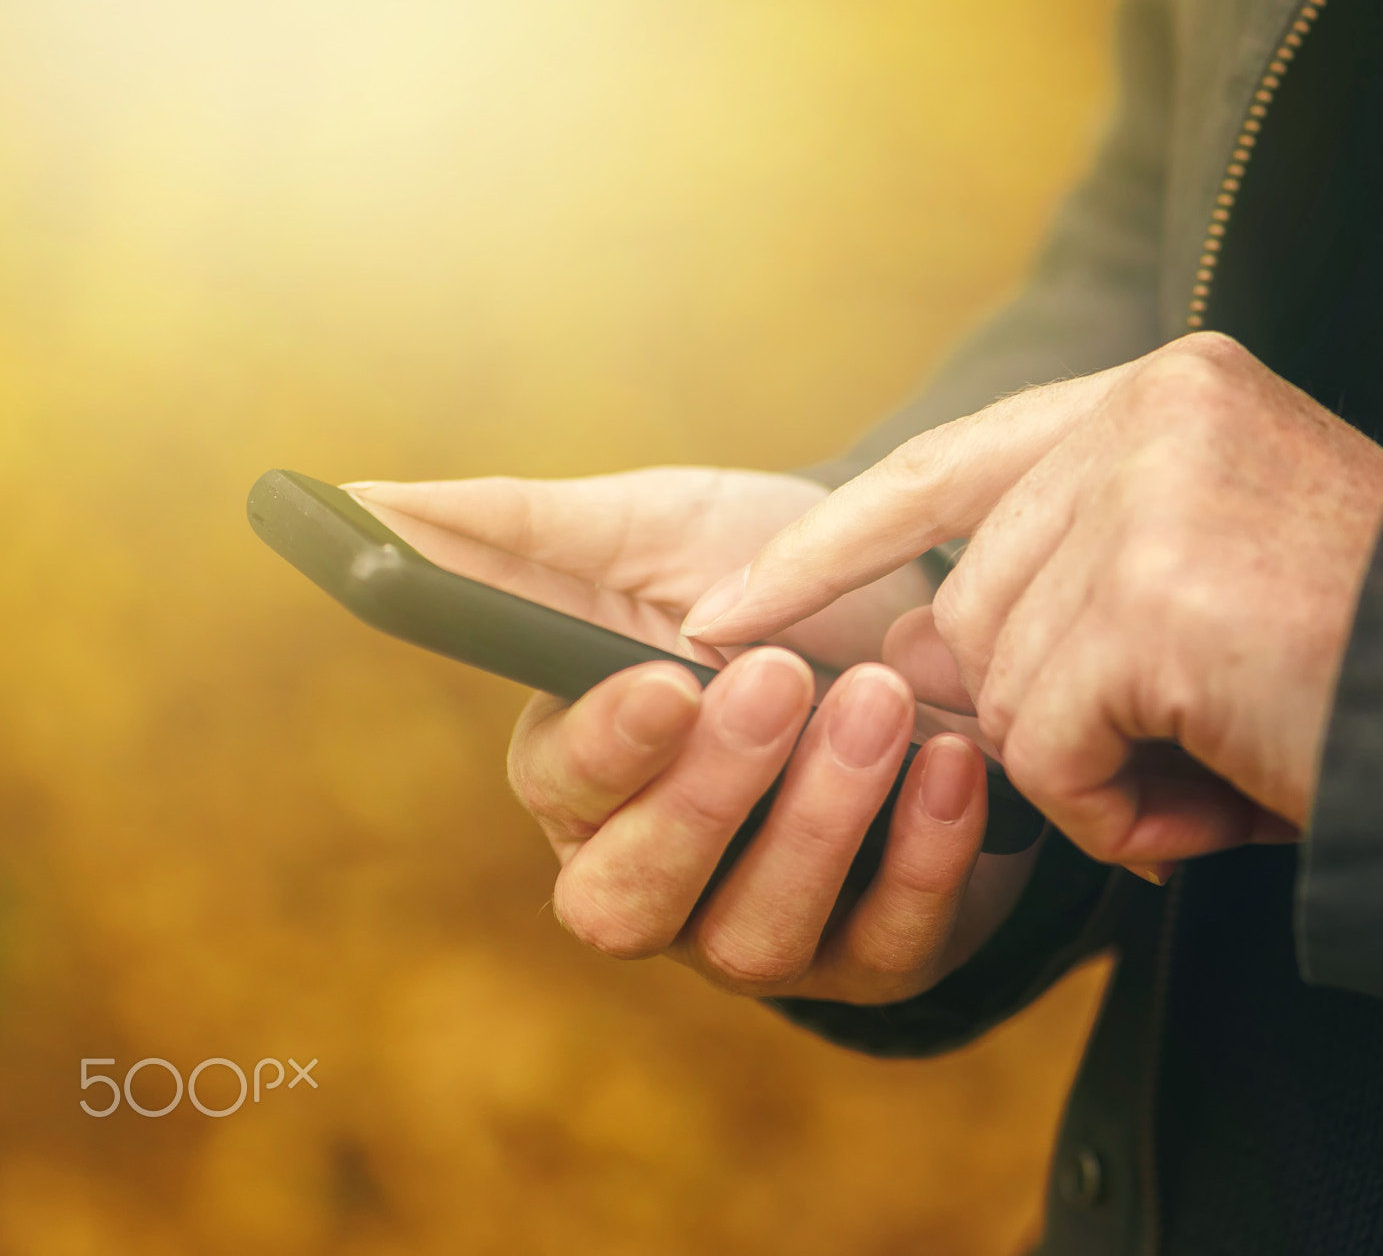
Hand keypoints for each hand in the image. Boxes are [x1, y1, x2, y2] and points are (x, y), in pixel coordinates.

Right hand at [351, 467, 1036, 1000]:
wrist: (915, 613)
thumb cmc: (758, 575)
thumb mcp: (650, 533)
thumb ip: (516, 530)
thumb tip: (359, 497)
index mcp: (581, 783)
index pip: (565, 797)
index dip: (610, 748)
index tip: (669, 675)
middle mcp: (656, 877)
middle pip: (632, 905)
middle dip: (710, 798)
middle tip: (782, 678)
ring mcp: (762, 929)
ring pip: (757, 937)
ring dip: (821, 819)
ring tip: (879, 701)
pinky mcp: (875, 953)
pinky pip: (889, 940)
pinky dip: (924, 854)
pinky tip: (955, 761)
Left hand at [678, 335, 1382, 866]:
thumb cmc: (1377, 666)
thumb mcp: (1213, 592)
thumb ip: (1073, 589)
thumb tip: (927, 658)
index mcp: (1163, 395)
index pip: (942, 471)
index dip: (830, 556)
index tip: (721, 617)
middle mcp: (1147, 411)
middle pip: (973, 608)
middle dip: (1041, 711)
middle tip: (1176, 750)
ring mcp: (1147, 491)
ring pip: (1004, 685)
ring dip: (1096, 769)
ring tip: (1219, 765)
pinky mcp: (1151, 592)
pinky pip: (1048, 747)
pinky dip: (1117, 808)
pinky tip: (1216, 792)